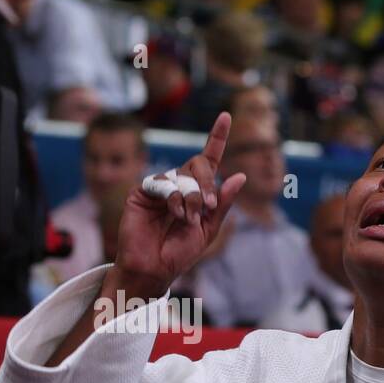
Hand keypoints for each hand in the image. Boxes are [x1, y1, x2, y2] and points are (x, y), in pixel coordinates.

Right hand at [108, 112, 245, 300]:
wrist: (156, 267)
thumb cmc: (181, 252)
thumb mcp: (209, 228)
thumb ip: (221, 202)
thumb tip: (240, 175)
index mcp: (198, 192)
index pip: (209, 160)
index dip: (217, 137)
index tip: (226, 115)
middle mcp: (179, 184)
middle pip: (199, 164)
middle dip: (206, 184)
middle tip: (206, 207)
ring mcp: (161, 186)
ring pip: (183, 176)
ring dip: (191, 199)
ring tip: (186, 219)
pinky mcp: (144, 191)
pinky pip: (164, 183)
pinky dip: (175, 199)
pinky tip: (175, 214)